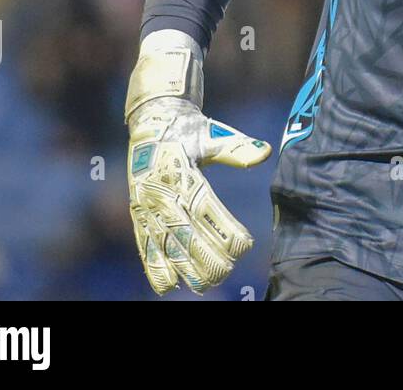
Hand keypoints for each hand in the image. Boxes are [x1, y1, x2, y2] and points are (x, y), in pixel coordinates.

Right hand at [126, 31, 271, 294]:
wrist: (153, 116)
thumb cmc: (189, 128)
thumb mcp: (213, 133)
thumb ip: (236, 147)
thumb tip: (264, 152)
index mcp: (181, 169)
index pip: (205, 205)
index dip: (223, 227)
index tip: (244, 245)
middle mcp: (160, 189)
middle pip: (185, 229)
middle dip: (205, 255)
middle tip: (226, 274)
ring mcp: (146, 202)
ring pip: (165, 240)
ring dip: (183, 265)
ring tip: (202, 285)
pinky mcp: (138, 211)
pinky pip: (144, 241)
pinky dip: (153, 264)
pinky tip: (167, 285)